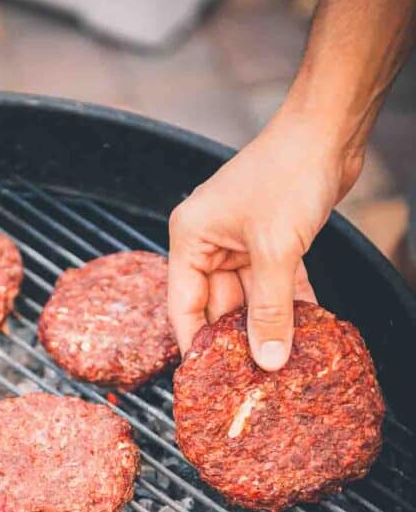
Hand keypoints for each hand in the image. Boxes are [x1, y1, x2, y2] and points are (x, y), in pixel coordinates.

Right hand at [168, 109, 362, 369]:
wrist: (328, 132)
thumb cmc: (287, 174)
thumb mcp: (276, 250)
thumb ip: (270, 309)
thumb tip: (268, 360)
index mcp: (191, 238)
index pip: (183, 305)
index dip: (195, 343)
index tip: (207, 379)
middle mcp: (210, 241)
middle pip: (218, 305)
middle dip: (238, 339)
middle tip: (253, 379)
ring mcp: (242, 242)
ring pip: (251, 298)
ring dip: (269, 324)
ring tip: (282, 362)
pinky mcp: (272, 240)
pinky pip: (275, 285)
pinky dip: (288, 305)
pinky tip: (305, 332)